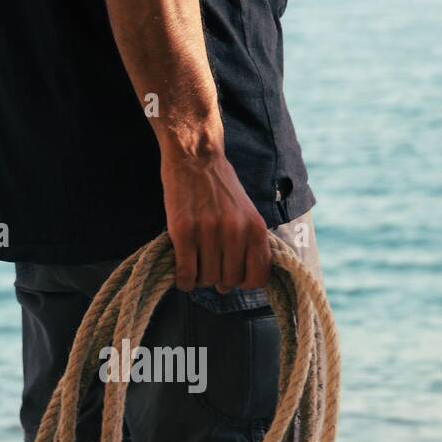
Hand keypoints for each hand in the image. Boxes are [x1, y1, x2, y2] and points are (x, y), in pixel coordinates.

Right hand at [161, 147, 270, 292]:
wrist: (196, 158)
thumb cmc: (220, 188)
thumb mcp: (247, 213)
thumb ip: (249, 243)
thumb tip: (239, 281)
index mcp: (255, 228)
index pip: (258, 277)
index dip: (244, 283)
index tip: (234, 277)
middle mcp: (235, 232)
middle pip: (229, 281)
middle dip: (218, 280)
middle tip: (210, 267)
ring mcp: (208, 232)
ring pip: (207, 279)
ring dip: (200, 279)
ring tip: (196, 265)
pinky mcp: (183, 231)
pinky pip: (186, 273)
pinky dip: (184, 281)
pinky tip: (182, 275)